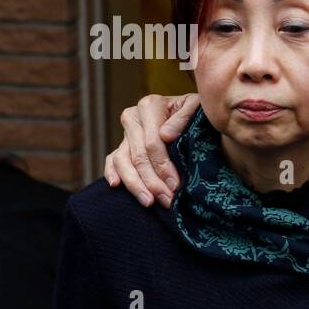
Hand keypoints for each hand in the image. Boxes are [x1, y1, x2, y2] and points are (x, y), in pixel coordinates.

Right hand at [103, 92, 199, 206]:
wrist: (193, 115)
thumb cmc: (197, 112)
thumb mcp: (197, 107)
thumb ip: (184, 117)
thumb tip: (165, 136)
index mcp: (150, 106)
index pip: (152, 142)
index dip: (162, 166)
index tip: (175, 185)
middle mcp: (133, 117)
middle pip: (138, 156)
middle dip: (152, 181)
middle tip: (166, 200)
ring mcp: (126, 133)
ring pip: (122, 161)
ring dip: (134, 184)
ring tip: (148, 202)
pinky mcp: (123, 145)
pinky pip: (112, 160)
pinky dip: (111, 172)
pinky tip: (116, 186)